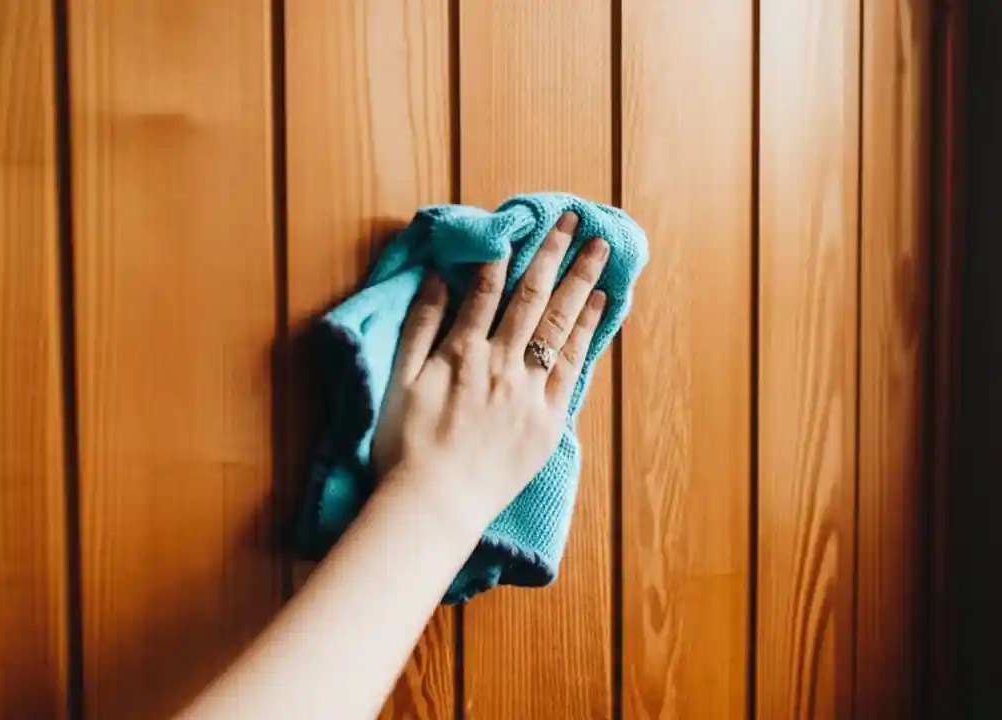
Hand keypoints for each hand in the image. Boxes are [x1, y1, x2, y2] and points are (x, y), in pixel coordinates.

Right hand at [372, 212, 609, 530]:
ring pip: (560, 324)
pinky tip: (599, 303)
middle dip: (555, 254)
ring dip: (582, 281)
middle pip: (532, 297)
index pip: (488, 289)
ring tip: (601, 249)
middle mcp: (501, 364)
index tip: (521, 222)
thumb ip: (419, 326)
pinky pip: (573, 365)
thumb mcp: (400, 382)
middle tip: (575, 220)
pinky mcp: (549, 419)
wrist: (435, 505)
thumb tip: (437, 277)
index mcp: (462, 352)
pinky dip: (587, 330)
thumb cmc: (407, 447)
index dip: (504, 252)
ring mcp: (530, 391)